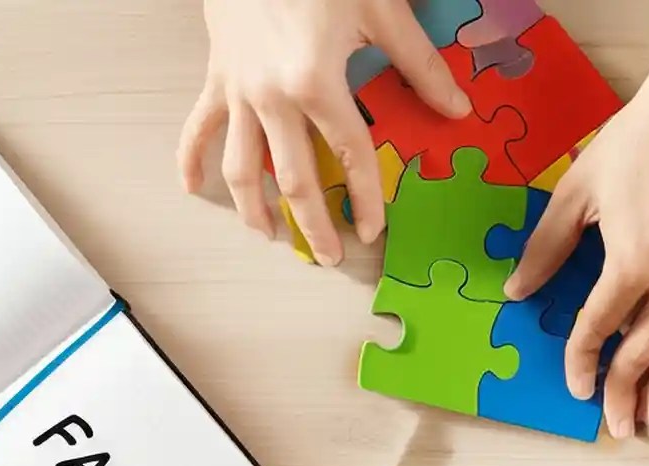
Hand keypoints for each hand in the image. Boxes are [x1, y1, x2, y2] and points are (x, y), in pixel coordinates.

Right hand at [178, 0, 470, 264]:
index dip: (366, 197)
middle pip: (294, 178)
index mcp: (316, 83)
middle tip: (330, 258)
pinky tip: (191, 190)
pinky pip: (199, 128)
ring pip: (242, 166)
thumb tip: (457, 109)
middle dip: (314, 224)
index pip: (350, 156)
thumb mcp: (380, 10)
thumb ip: (418, 64)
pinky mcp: (216, 79)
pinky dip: (190, 160)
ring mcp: (239, 91)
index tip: (374, 230)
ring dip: (255, 208)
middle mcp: (272, 98)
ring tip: (271, 237)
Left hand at [503, 13, 648, 438]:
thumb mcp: (576, 193)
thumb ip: (546, 249)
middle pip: (647, 353)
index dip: (583, 362)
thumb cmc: (633, 145)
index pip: (600, 329)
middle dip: (626, 394)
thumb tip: (517, 292)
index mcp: (633, 260)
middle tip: (616, 426)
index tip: (575, 388)